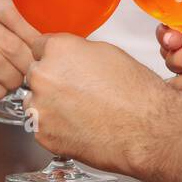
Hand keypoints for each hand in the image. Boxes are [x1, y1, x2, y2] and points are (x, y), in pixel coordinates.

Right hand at [0, 0, 37, 98]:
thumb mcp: (6, 24)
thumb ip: (29, 25)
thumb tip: (62, 39)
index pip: (17, 15)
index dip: (35, 38)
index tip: (46, 53)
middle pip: (9, 44)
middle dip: (27, 64)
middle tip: (34, 73)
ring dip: (12, 79)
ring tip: (16, 82)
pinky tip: (0, 90)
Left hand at [24, 34, 169, 170]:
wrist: (146, 129)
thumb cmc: (135, 92)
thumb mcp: (108, 53)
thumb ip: (78, 52)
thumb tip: (71, 57)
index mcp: (58, 50)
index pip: (39, 47)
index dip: (55, 57)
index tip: (63, 66)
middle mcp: (43, 76)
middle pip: (35, 75)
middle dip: (51, 81)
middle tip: (77, 91)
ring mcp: (40, 107)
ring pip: (35, 102)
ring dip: (51, 105)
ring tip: (81, 111)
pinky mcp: (42, 134)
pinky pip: (41, 127)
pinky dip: (56, 128)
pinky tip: (80, 126)